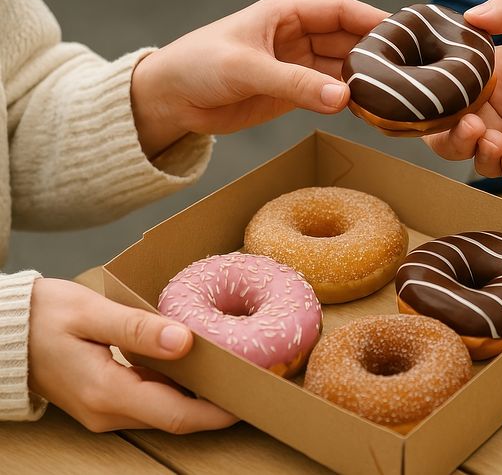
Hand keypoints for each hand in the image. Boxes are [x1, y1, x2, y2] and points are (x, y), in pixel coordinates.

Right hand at [27, 278, 236, 432]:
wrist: (1, 332)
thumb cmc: (43, 316)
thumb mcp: (91, 312)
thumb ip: (139, 328)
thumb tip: (185, 341)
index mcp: (107, 392)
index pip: (177, 415)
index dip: (218, 411)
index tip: (250, 396)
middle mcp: (107, 411)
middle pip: (176, 416)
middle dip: (215, 403)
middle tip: (250, 376)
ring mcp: (104, 410)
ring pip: (164, 409)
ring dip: (197, 394)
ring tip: (232, 366)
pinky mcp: (104, 401)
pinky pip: (150, 399)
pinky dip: (176, 386)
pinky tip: (195, 362)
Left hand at [130, 0, 387, 156]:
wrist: (168, 100)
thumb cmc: (198, 66)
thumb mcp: (247, 70)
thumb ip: (295, 85)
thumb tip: (344, 99)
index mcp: (286, 14)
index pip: (340, 10)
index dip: (373, 18)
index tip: (405, 31)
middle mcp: (297, 37)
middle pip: (349, 40)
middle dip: (376, 52)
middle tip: (409, 70)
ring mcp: (297, 66)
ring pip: (343, 69)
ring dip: (365, 79)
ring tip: (395, 94)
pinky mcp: (292, 93)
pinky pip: (330, 94)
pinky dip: (349, 101)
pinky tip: (369, 110)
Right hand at [425, 0, 501, 181]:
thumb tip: (472, 15)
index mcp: (497, 71)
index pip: (450, 87)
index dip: (431, 91)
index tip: (422, 87)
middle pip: (452, 128)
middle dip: (444, 130)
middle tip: (461, 119)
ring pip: (476, 155)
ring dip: (470, 148)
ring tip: (484, 133)